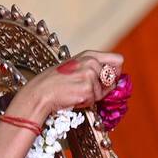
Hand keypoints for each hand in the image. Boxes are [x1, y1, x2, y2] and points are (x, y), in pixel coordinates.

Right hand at [8, 50, 124, 123]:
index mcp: (89, 54)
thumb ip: (92, 68)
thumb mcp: (74, 67)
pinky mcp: (87, 89)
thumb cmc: (53, 82)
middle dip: (103, 87)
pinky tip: (72, 98)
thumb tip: (112, 79)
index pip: (118, 61)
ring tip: (74, 93)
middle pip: (112, 78)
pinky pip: (94, 100)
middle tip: (86, 89)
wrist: (40, 93)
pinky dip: (85, 102)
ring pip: (103, 92)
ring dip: (91, 96)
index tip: (108, 80)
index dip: (115, 73)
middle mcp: (91, 62)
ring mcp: (90, 75)